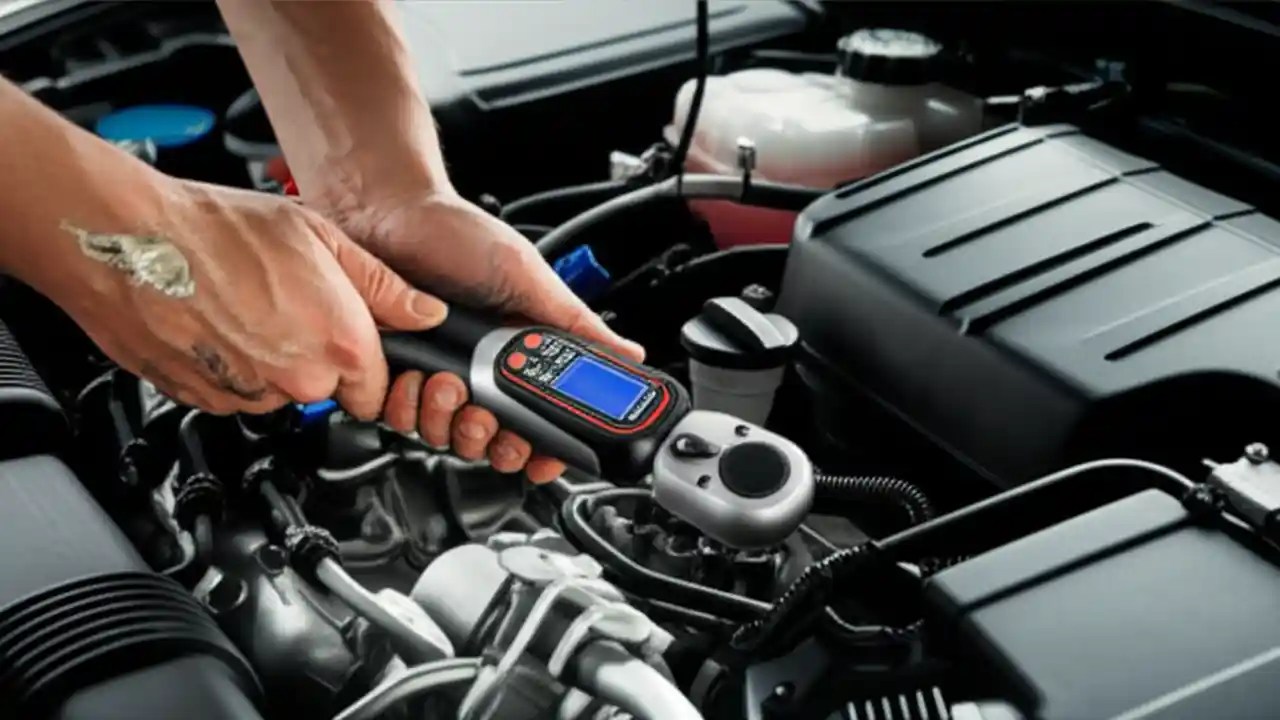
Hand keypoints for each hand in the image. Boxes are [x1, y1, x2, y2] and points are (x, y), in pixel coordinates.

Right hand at [43, 179, 446, 417]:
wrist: (127, 240)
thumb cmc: (216, 229)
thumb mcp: (321, 237)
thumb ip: (383, 285)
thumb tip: (425, 312)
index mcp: (340, 342)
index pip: (378, 387)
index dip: (366, 362)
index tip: (351, 340)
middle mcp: (298, 380)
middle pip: (327, 390)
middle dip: (316, 356)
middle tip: (287, 305)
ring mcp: (248, 394)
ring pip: (277, 392)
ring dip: (270, 360)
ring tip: (244, 306)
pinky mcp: (203, 399)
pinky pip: (234, 392)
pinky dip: (230, 366)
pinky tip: (216, 321)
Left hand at [334, 191, 643, 482]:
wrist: (385, 211)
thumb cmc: (456, 232)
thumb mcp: (527, 277)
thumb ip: (574, 323)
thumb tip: (629, 353)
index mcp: (517, 356)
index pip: (537, 424)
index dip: (540, 451)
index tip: (539, 459)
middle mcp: (477, 373)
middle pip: (489, 443)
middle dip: (487, 439)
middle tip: (484, 412)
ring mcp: (433, 377)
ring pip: (442, 436)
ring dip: (444, 419)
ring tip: (445, 380)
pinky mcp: (391, 376)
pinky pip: (397, 419)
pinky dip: (404, 407)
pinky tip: (411, 376)